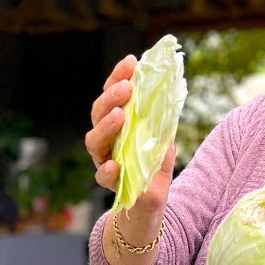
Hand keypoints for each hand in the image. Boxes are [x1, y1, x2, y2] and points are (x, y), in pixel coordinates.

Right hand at [84, 55, 174, 209]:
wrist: (150, 203)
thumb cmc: (153, 167)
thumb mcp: (163, 139)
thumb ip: (162, 120)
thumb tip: (170, 93)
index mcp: (116, 123)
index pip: (112, 96)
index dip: (118, 77)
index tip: (131, 62)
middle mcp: (105, 139)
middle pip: (98, 113)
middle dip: (111, 97)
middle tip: (126, 87)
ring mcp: (103, 160)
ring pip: (94, 141)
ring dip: (106, 126)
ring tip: (119, 114)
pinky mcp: (110, 184)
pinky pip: (102, 176)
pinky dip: (107, 170)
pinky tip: (114, 165)